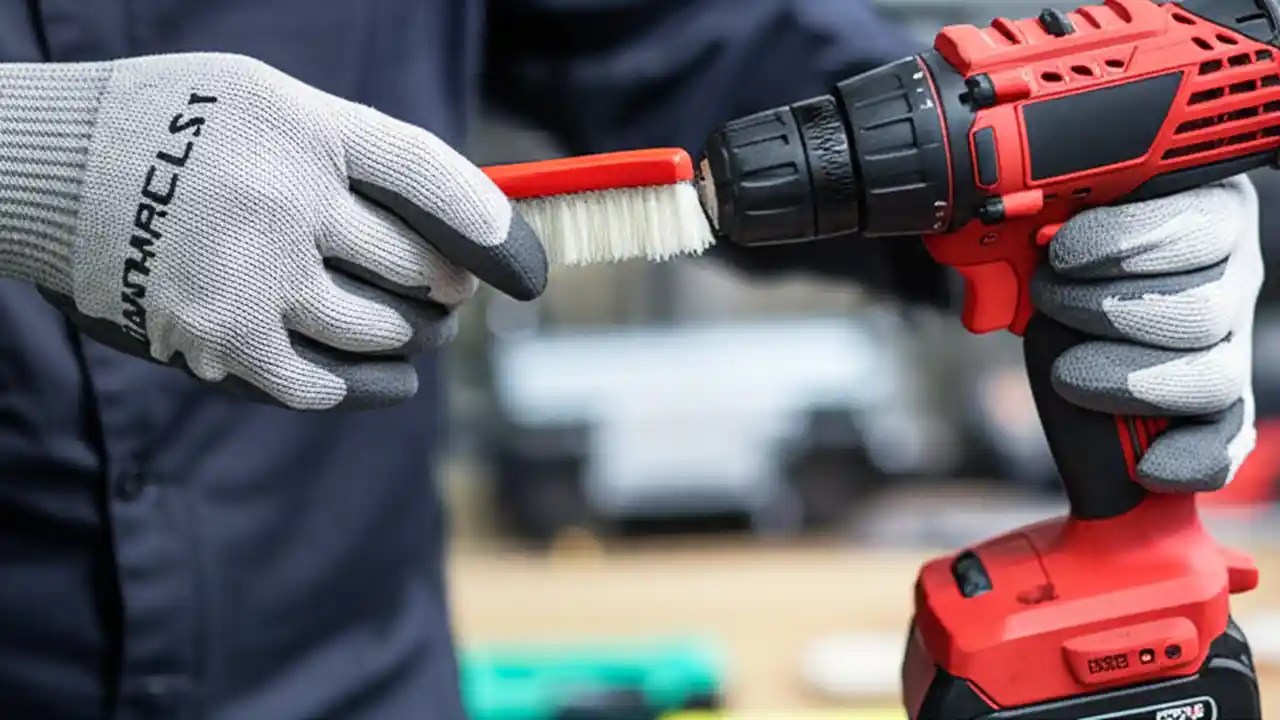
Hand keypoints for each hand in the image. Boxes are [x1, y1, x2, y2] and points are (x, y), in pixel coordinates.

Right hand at [0, 53, 545, 410]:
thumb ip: (360, 155)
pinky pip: (324, 385)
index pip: (429, 177)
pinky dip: (366, 385)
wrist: (50, 172)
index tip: (530, 272)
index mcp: (305, 129)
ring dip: (411, 338)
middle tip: (448, 294)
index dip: (493, 230)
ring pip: (381, 331)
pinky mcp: (220, 341)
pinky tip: (387, 377)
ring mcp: (252, 277)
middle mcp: (283, 200)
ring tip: (414, 330)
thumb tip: (464, 224)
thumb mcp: (274, 104)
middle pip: (418, 267)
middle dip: (448, 288)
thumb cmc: (181, 131)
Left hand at [1032, 175, 1262, 491]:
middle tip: (1050, 304)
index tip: (1063, 254)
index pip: (1198, 221)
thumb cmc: (1069, 274)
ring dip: (1130, 381)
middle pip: (1203, 307)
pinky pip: (1224, 443)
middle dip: (1111, 312)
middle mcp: (1229, 279)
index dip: (1128, 240)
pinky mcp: (1222, 410)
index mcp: (1204, 216)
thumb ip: (1043, 230)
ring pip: (1212, 375)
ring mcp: (1230, 347)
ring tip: (1069, 374)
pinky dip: (1184, 457)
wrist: (1082, 340)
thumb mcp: (1055, 237)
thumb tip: (1018, 250)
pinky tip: (1143, 463)